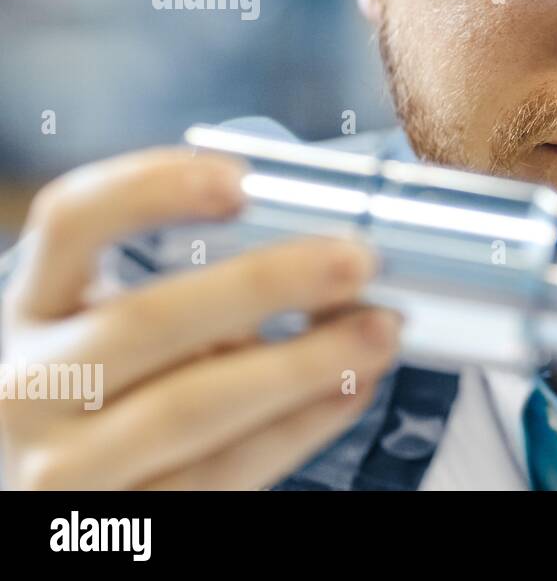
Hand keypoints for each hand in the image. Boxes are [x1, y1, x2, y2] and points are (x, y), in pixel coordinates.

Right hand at [0, 148, 399, 488]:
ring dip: (303, 363)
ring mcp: (62, 465)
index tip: (243, 179)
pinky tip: (353, 391)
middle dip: (265, 284)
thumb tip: (323, 263)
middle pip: (147, 318)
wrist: (74, 497)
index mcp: (31, 308)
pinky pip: (225, 470)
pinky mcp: (126, 520)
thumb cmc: (119, 395)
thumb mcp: (121, 332)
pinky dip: (300, 426)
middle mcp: (26, 385)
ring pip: (192, 404)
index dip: (153, 189)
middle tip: (355, 260)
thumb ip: (196, 295)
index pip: (72, 221)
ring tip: (378, 332)